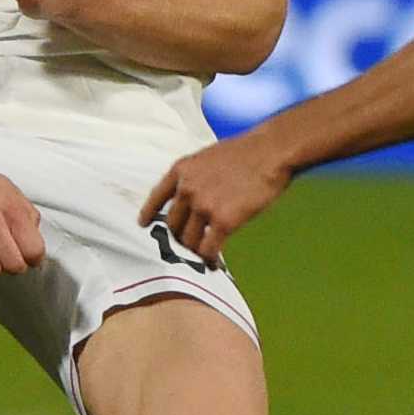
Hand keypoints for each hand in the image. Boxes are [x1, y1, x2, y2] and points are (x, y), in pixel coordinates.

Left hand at [139, 131, 294, 262]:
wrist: (270, 152)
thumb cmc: (247, 151)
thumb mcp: (209, 156)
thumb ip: (196, 176)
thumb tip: (194, 195)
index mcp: (181, 170)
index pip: (157, 196)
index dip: (149, 213)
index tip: (143, 223)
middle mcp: (187, 189)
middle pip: (172, 224)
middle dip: (178, 237)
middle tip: (186, 245)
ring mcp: (203, 206)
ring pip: (188, 240)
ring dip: (194, 250)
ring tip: (202, 256)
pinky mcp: (222, 221)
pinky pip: (208, 248)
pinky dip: (209, 258)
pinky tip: (213, 262)